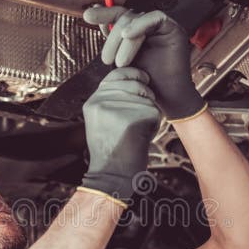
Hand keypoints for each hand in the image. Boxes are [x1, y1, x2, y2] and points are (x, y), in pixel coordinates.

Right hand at [80, 67, 159, 206]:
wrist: (113, 174)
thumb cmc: (111, 150)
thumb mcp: (101, 120)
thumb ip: (111, 99)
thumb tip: (133, 78)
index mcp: (93, 102)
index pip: (116, 74)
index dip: (133, 74)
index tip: (143, 79)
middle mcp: (103, 102)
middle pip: (135, 84)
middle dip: (145, 95)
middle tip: (141, 115)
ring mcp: (120, 108)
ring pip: (147, 98)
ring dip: (149, 112)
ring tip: (138, 129)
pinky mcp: (137, 116)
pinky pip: (155, 111)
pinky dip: (155, 124)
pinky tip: (143, 136)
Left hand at [83, 6, 206, 121]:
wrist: (163, 101)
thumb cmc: (142, 85)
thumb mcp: (119, 61)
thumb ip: (109, 40)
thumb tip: (90, 14)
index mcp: (135, 32)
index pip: (117, 15)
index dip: (102, 14)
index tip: (87, 16)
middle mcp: (148, 26)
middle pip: (124, 17)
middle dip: (112, 38)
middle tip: (106, 60)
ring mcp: (161, 27)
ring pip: (136, 18)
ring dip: (123, 41)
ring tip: (120, 63)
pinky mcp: (173, 29)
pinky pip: (154, 18)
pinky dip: (139, 25)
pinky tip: (127, 36)